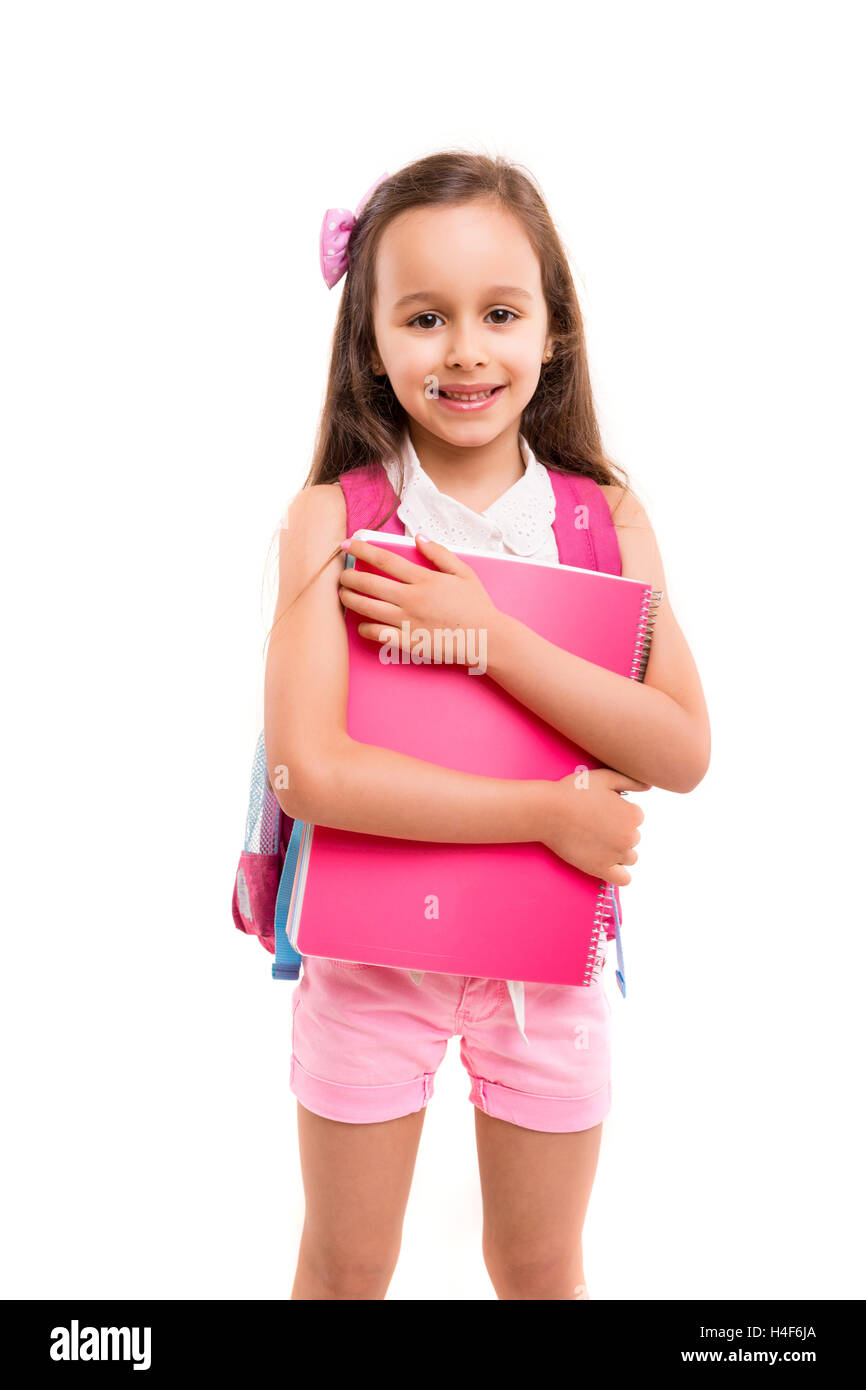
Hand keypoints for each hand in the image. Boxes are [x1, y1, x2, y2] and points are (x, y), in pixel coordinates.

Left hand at [338, 533, 499, 666]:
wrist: (488, 639)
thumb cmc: (477, 606)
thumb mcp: (464, 572)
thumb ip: (439, 553)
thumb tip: (419, 537)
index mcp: (424, 579)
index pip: (385, 559)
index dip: (362, 549)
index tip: (349, 544)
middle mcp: (412, 599)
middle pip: (370, 583)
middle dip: (350, 576)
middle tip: (341, 574)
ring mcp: (409, 621)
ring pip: (369, 608)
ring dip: (352, 599)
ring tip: (344, 595)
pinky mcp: (409, 642)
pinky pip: (378, 634)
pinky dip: (365, 628)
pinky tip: (362, 623)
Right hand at [540, 768, 650, 884]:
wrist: (548, 811)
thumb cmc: (574, 790)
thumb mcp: (604, 777)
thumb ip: (631, 781)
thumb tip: (649, 787)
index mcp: (633, 815)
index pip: (636, 818)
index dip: (618, 812)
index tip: (601, 810)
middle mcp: (630, 836)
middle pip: (632, 838)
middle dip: (618, 832)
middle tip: (594, 824)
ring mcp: (616, 854)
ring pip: (629, 857)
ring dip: (618, 851)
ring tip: (596, 841)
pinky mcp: (601, 869)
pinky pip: (623, 879)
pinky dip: (620, 875)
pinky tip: (608, 865)